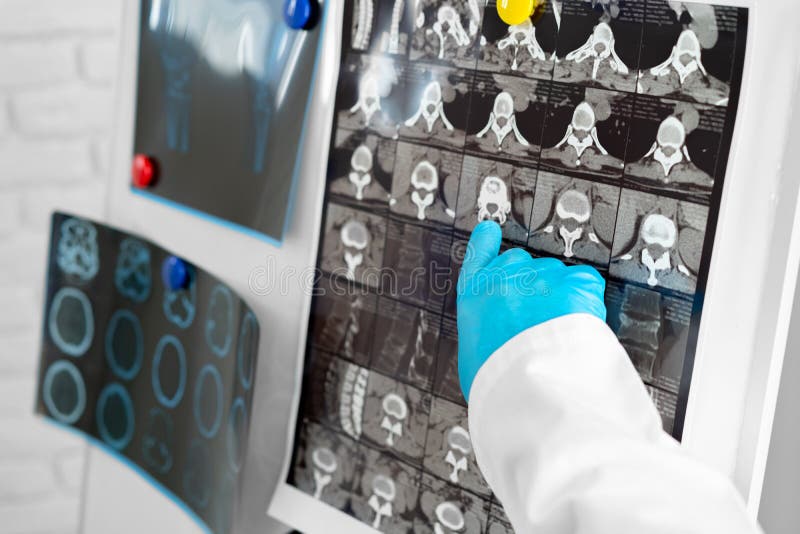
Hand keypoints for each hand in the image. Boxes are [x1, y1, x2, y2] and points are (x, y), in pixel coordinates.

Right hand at [457, 221, 606, 400]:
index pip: (478, 256)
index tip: (490, 231)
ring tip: (559, 332)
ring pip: (556, 276)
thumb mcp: (471, 354)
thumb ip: (483, 334)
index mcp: (475, 294)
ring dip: (559, 297)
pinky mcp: (574, 284)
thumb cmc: (496, 375)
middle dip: (529, 284)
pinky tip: (580, 323)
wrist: (527, 381)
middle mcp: (505, 277)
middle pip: (521, 264)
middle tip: (536, 318)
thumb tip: (495, 340)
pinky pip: (585, 283)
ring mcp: (541, 276)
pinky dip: (586, 300)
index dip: (486, 241)